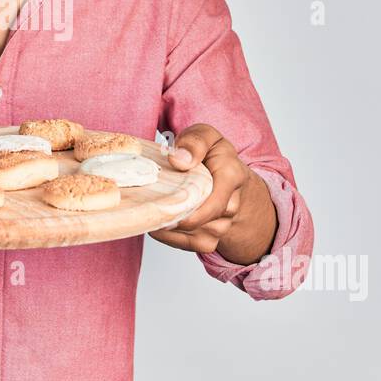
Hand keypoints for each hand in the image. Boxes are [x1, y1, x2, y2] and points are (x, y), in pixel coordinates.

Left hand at [148, 123, 275, 263]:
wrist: (230, 179)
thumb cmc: (214, 156)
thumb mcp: (205, 136)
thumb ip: (194, 142)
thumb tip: (178, 160)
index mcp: (231, 176)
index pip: (214, 202)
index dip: (188, 207)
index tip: (165, 200)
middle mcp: (231, 206)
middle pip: (198, 221)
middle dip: (171, 214)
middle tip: (149, 203)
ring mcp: (222, 226)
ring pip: (190, 235)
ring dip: (168, 225)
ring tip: (153, 207)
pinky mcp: (209, 239)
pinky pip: (185, 244)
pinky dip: (167, 235)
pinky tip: (160, 219)